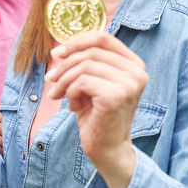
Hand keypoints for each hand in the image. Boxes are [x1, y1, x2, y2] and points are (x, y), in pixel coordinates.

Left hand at [46, 32, 146, 187]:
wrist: (107, 149)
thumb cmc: (98, 115)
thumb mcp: (94, 82)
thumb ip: (88, 61)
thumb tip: (62, 46)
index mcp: (134, 64)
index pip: (103, 38)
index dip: (77, 42)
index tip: (58, 53)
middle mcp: (137, 72)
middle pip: (90, 52)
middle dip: (65, 64)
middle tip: (50, 79)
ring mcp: (129, 84)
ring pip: (84, 66)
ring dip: (65, 81)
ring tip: (59, 95)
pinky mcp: (115, 96)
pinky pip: (81, 82)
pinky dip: (70, 93)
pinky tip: (74, 108)